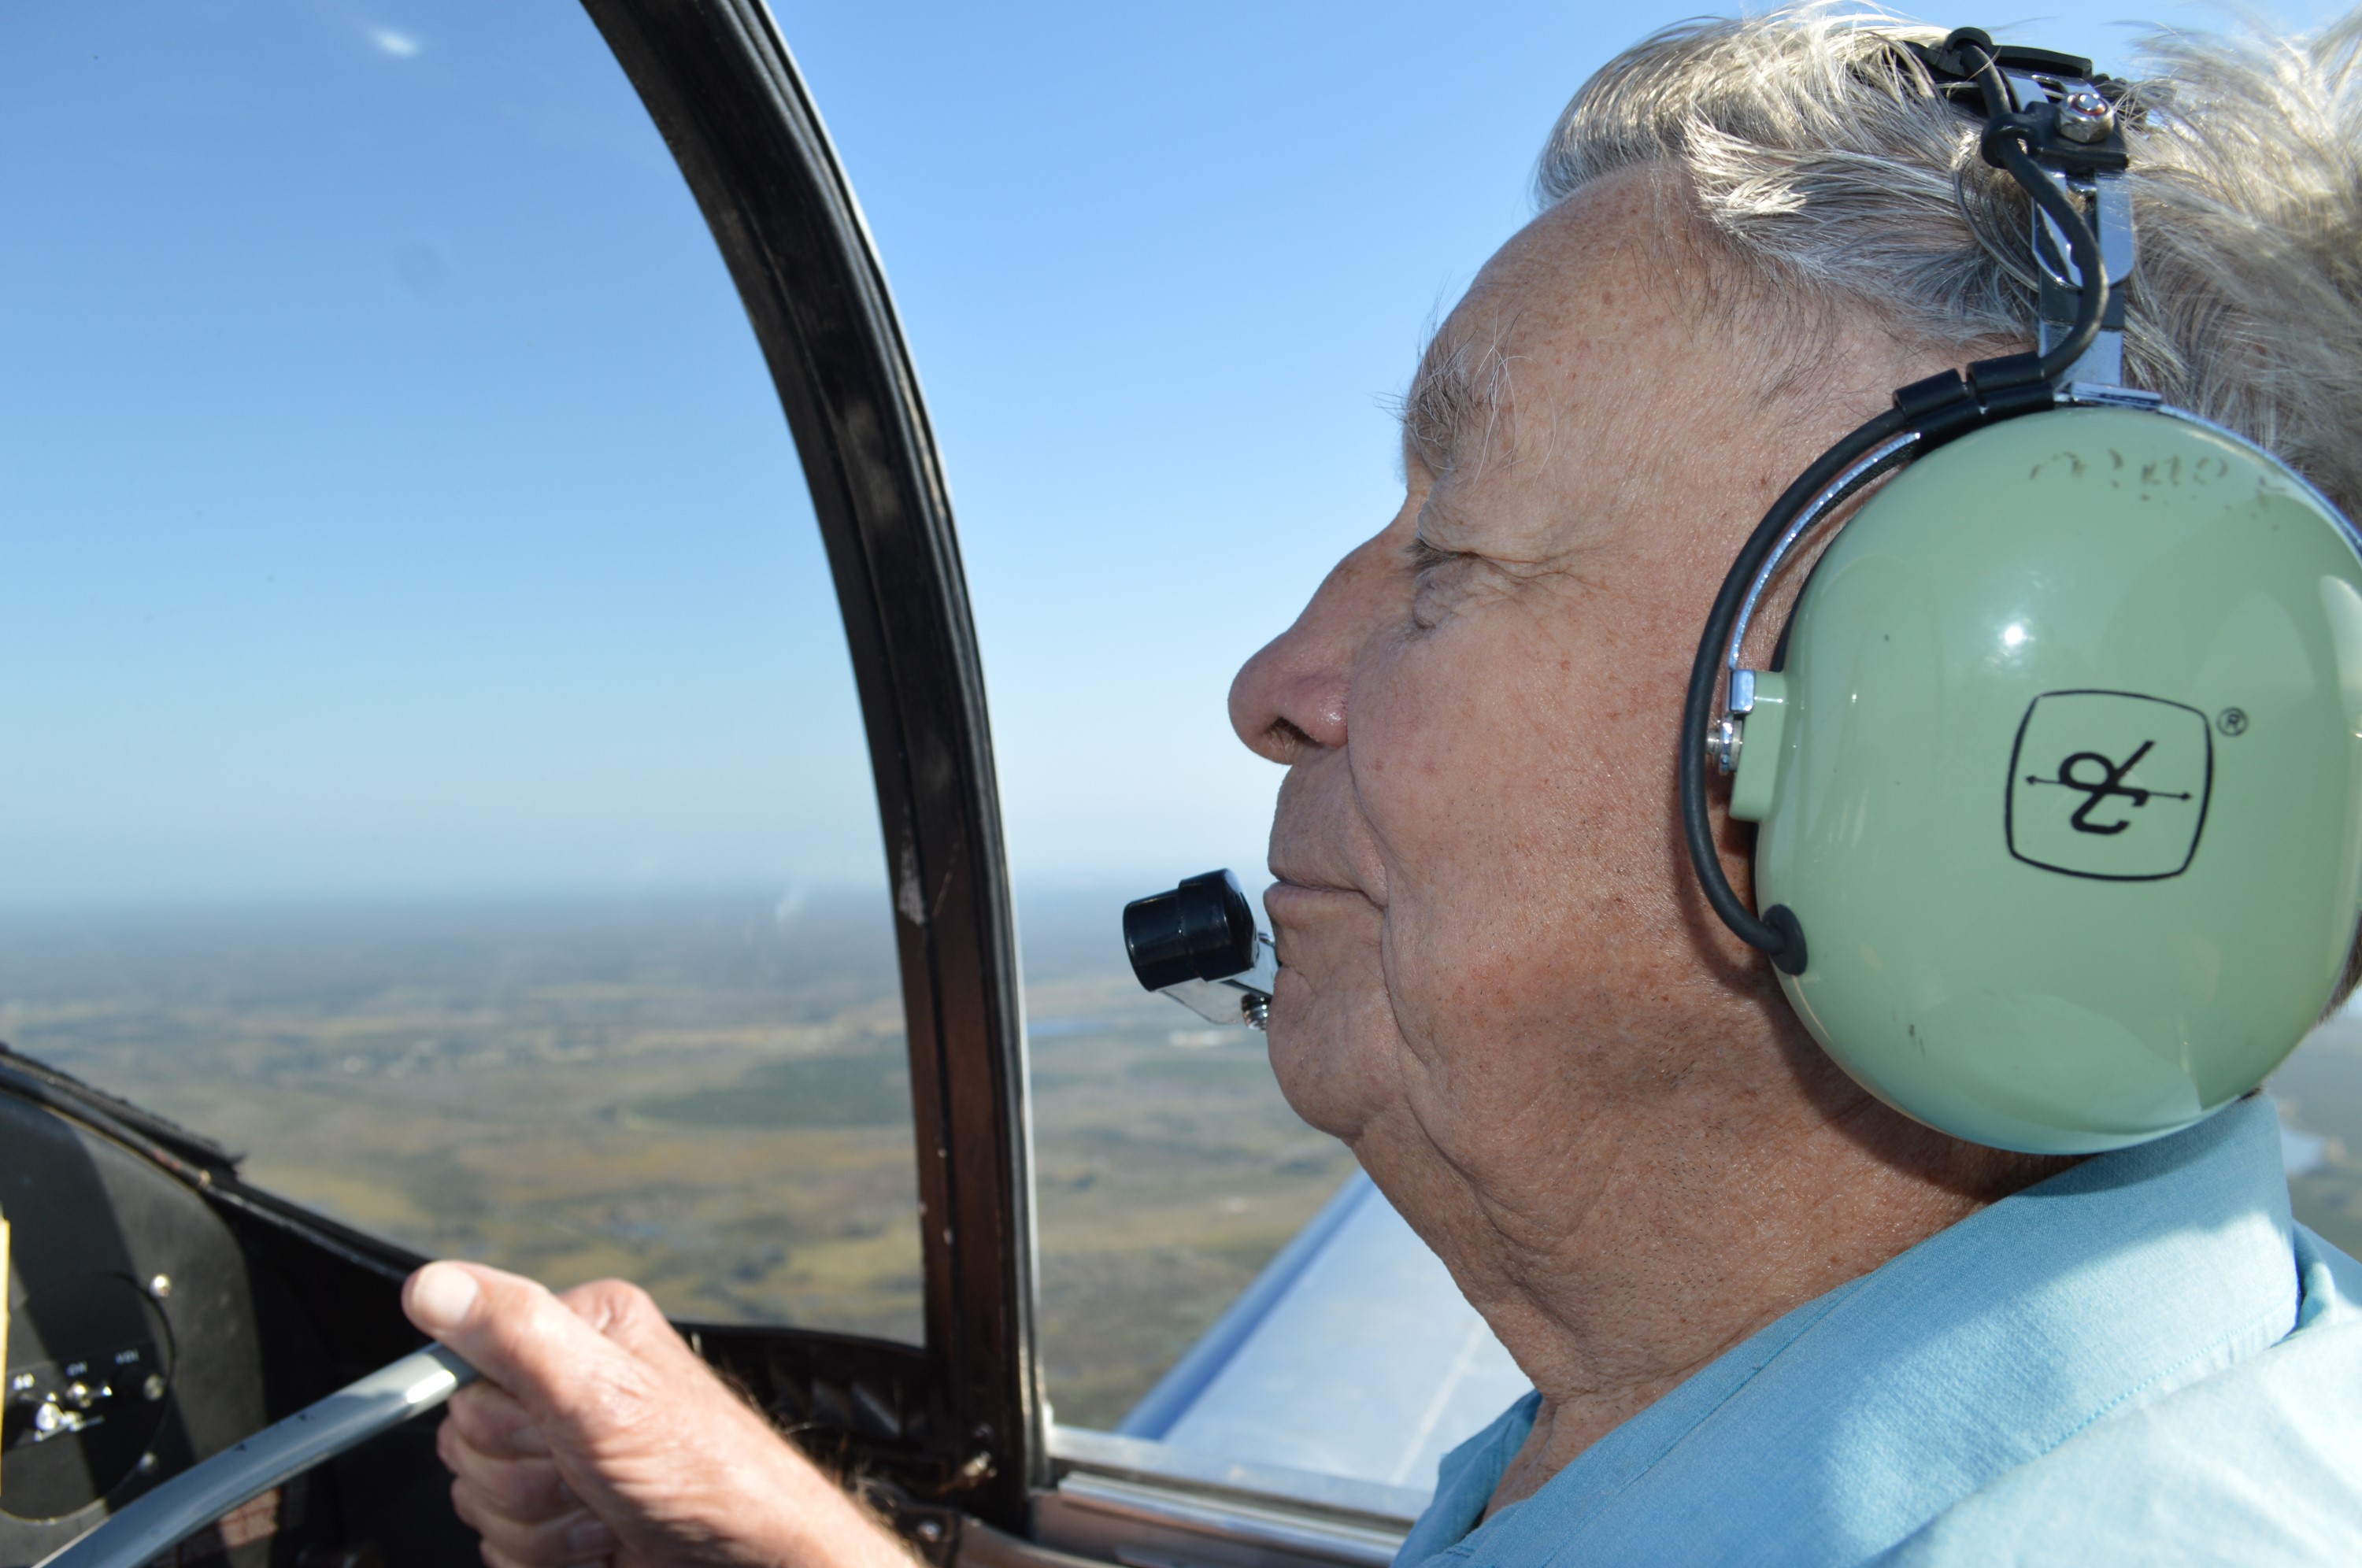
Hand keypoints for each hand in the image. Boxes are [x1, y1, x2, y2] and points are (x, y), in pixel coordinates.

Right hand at [403, 1260, 916, 1567]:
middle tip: (589, 1475)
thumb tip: (430, 1283)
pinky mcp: (561, 1516)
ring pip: (479, 1499)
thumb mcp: (601, 1391)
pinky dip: (545, 1556)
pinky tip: (601, 1544)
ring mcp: (565, 1454)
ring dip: (539, 1524)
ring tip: (606, 1510)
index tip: (538, 1431)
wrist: (745, 1561)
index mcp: (581, 1331)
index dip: (494, 1415)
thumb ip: (514, 1335)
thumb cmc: (699, 1472)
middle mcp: (571, 1384)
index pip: (466, 1365)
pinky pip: (499, 1545)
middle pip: (465, 1440)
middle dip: (524, 1477)